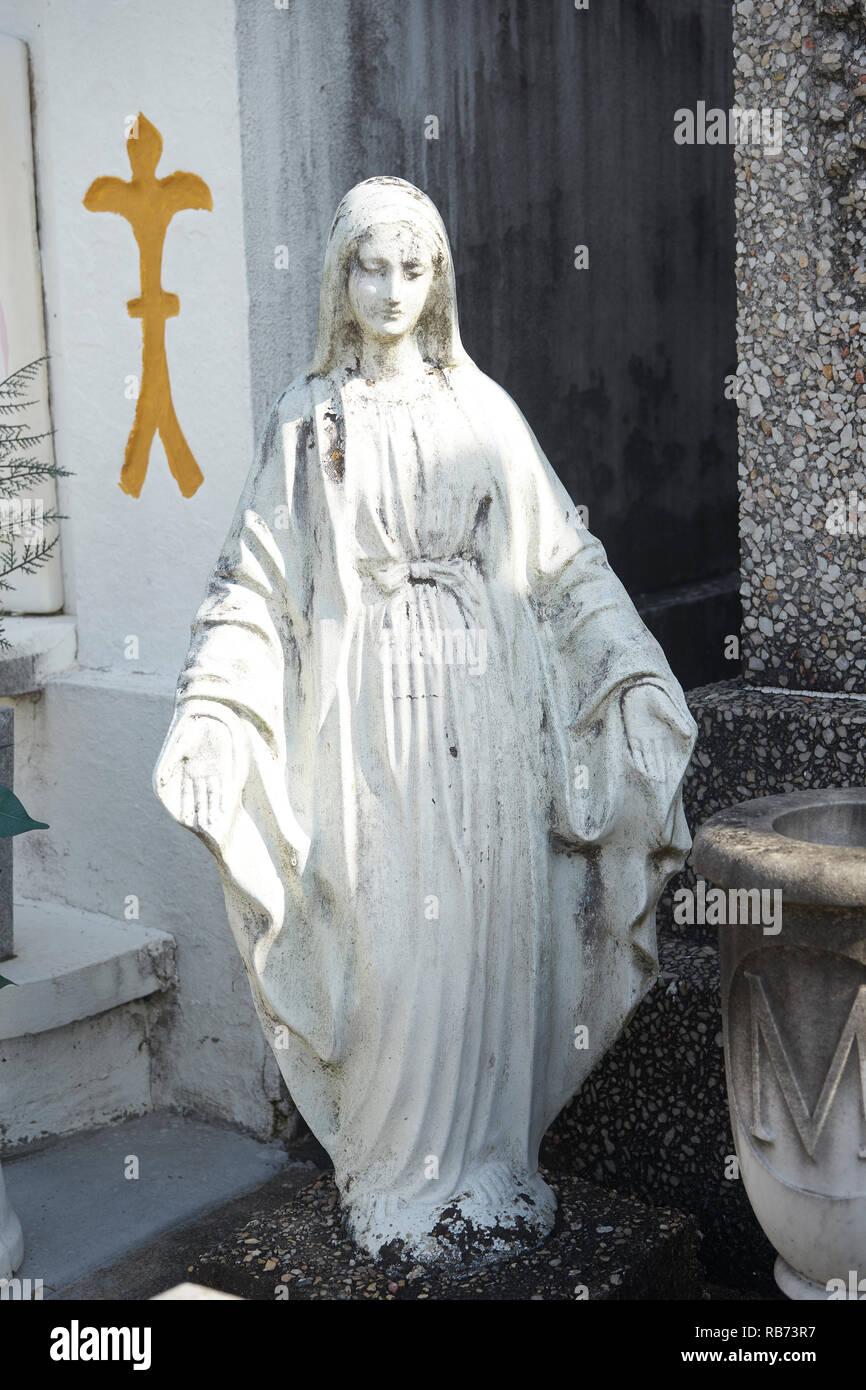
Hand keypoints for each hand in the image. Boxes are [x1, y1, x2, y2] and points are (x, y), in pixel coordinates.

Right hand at [155, 714, 241, 840]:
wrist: (209, 720)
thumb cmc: (191, 732)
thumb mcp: (179, 747)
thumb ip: (170, 764)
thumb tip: (162, 780)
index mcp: (188, 771)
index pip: (187, 793)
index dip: (186, 807)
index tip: (185, 821)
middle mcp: (200, 774)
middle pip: (200, 797)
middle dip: (201, 811)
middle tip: (202, 827)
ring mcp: (213, 772)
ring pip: (212, 794)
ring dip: (212, 807)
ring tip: (212, 822)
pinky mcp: (224, 767)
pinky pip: (224, 785)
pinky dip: (223, 796)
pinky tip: (224, 808)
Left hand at [621, 684, 678, 783]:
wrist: (640, 690)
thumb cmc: (657, 697)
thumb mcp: (668, 709)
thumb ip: (678, 722)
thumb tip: (687, 734)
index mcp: (664, 734)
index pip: (667, 753)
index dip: (669, 765)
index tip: (672, 777)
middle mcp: (654, 739)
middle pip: (657, 759)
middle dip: (659, 772)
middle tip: (663, 787)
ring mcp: (643, 738)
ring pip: (647, 758)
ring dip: (650, 769)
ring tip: (654, 782)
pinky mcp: (633, 735)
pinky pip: (636, 752)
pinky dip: (639, 761)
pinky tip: (641, 771)